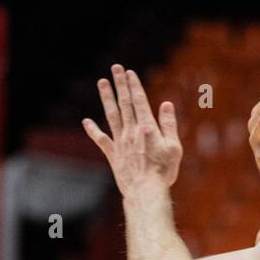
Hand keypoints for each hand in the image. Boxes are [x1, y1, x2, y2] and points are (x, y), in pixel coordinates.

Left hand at [84, 65, 182, 192]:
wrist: (145, 191)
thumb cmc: (164, 171)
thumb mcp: (174, 147)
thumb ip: (169, 124)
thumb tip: (166, 104)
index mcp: (147, 128)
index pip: (139, 101)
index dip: (134, 85)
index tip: (129, 72)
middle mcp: (131, 131)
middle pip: (124, 103)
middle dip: (120, 84)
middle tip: (115, 68)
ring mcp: (120, 142)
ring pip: (112, 115)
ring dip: (106, 98)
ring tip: (102, 83)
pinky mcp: (113, 155)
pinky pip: (101, 140)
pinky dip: (92, 130)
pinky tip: (86, 121)